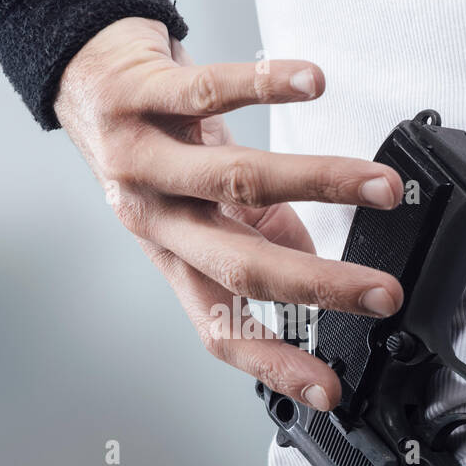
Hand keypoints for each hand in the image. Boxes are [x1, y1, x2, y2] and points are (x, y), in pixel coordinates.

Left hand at [54, 16, 403, 411]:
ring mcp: (144, 160)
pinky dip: (268, 87)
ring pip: (238, 179)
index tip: (326, 387)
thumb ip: (262, 236)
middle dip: (319, 287)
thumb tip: (315, 271)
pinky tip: (314, 84)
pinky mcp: (142, 97)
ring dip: (321, 183)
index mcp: (175, 254)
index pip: (220, 325)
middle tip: (381, 294)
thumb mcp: (202, 206)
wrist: (85, 78)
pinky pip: (211, 94)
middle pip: (240, 265)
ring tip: (380, 186)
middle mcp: (156, 218)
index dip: (271, 362)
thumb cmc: (152, 148)